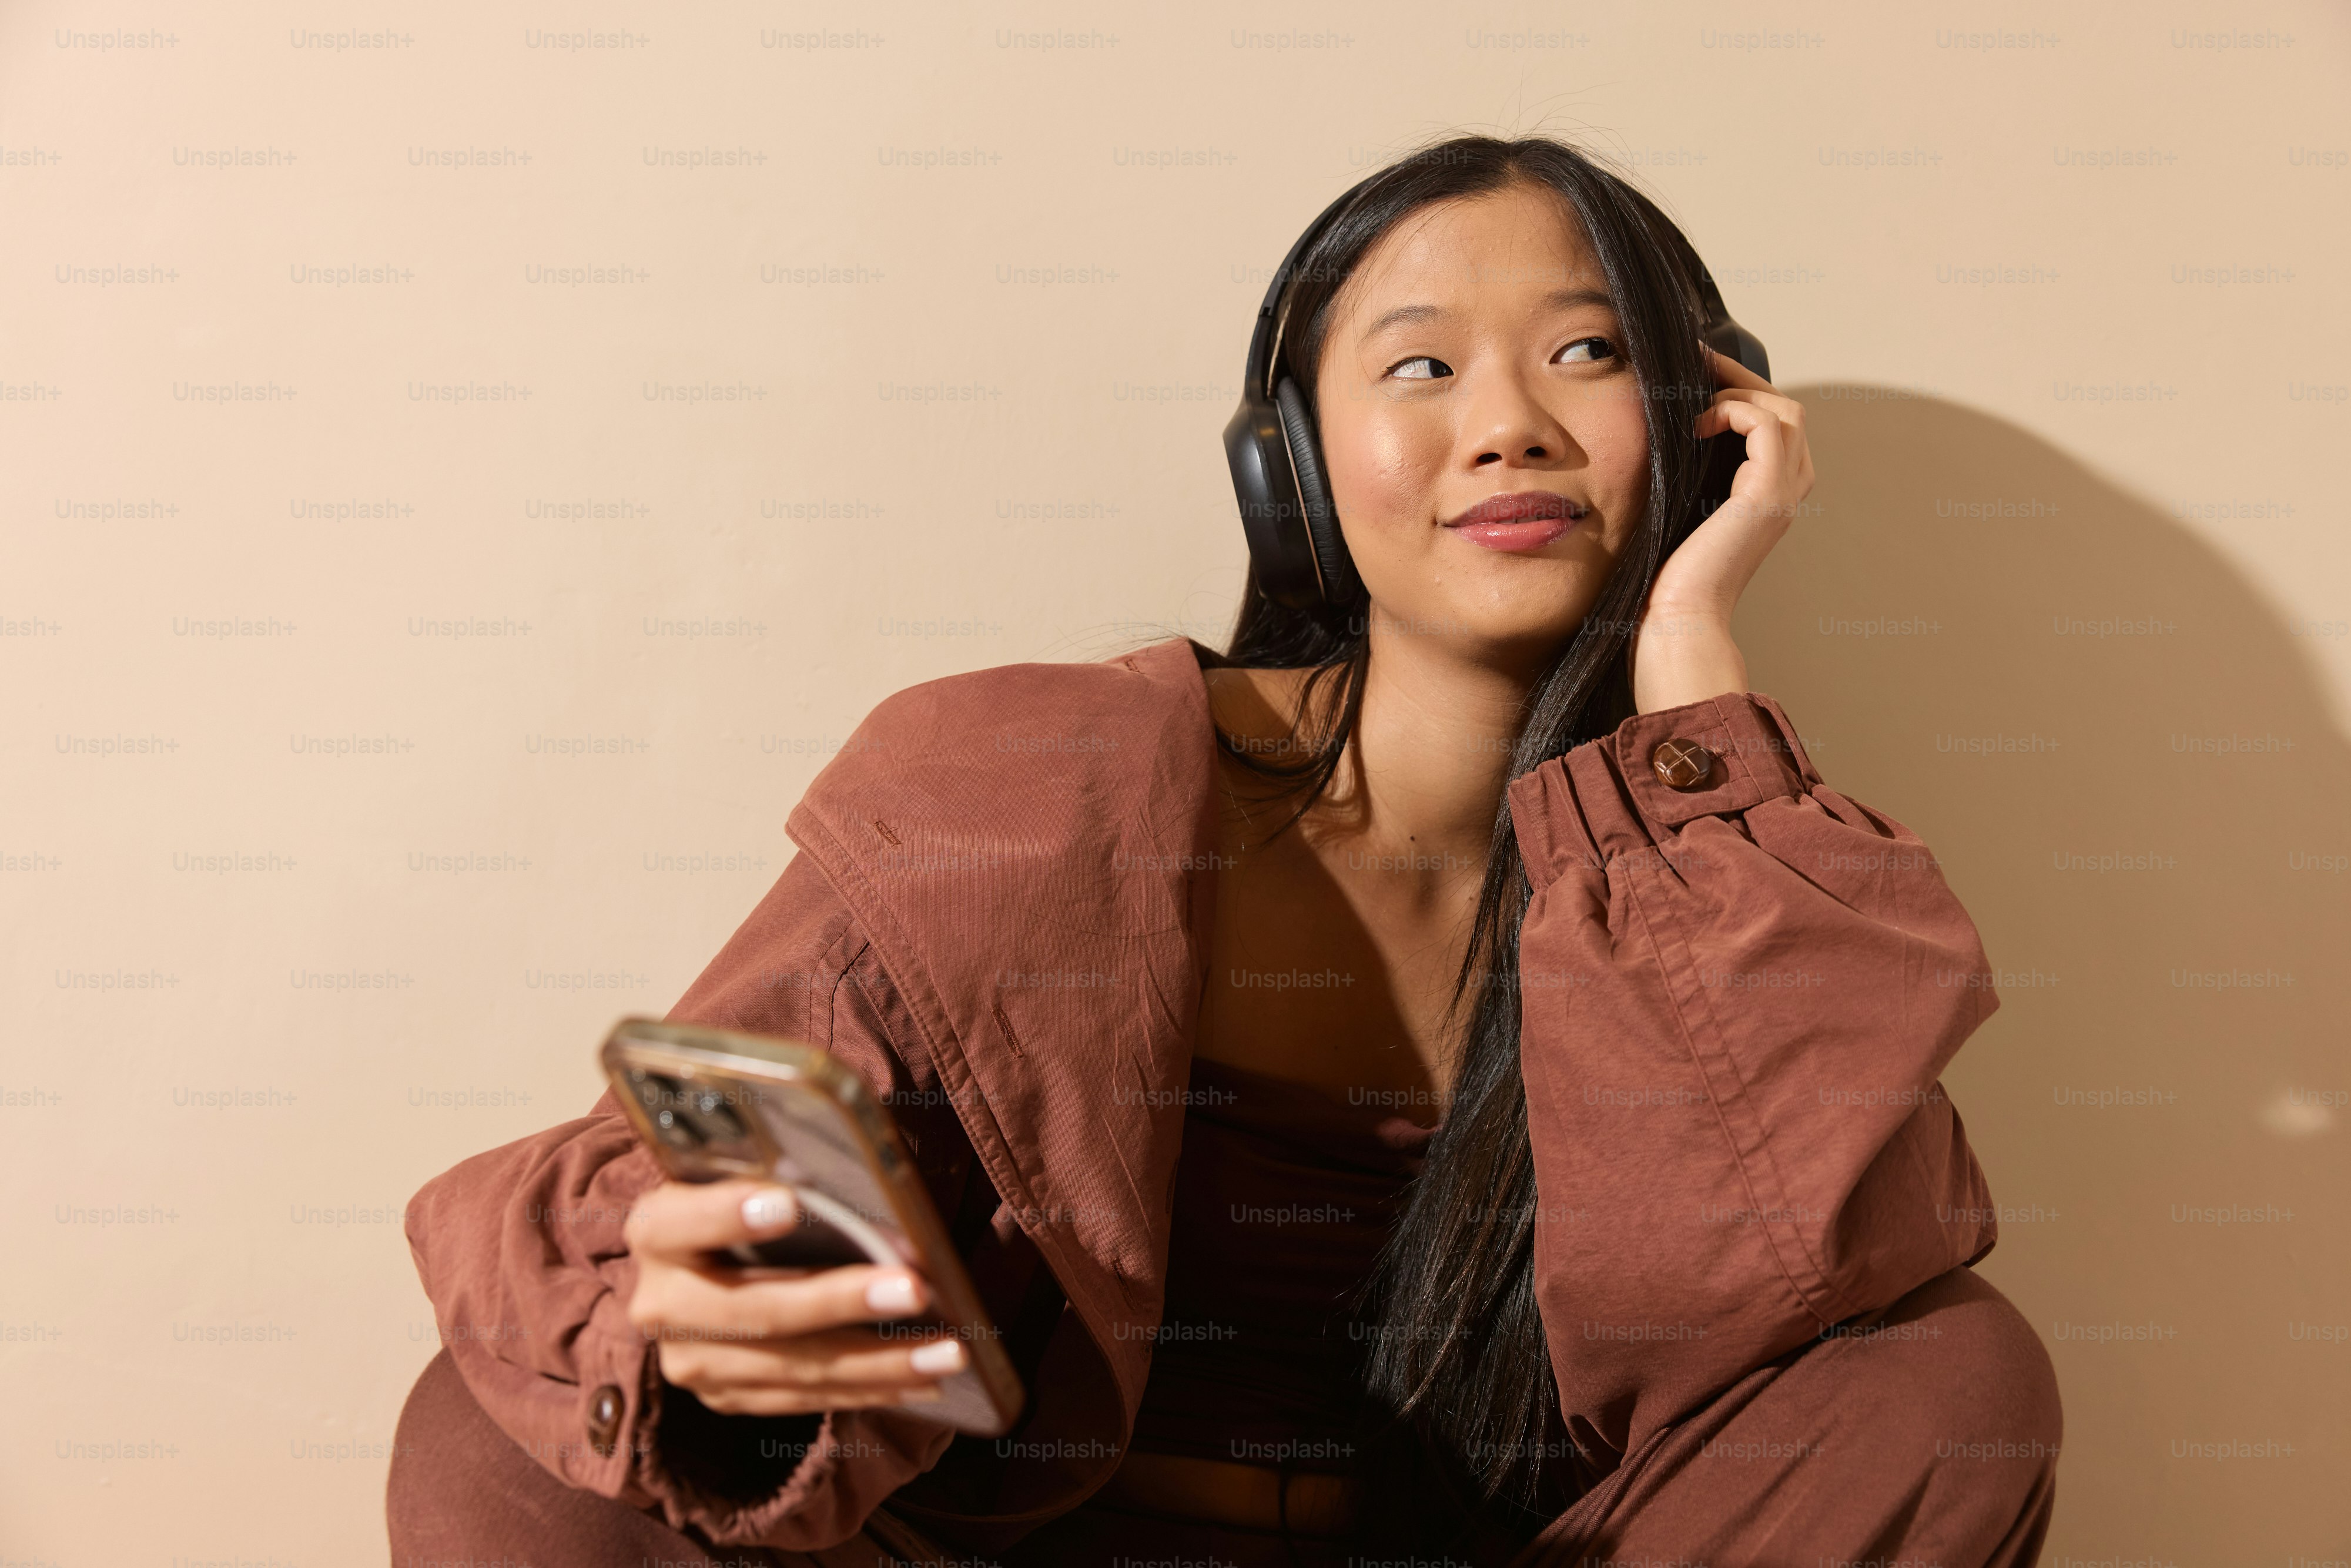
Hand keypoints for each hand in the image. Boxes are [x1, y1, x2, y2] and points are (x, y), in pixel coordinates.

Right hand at [624, 1179, 965, 1415]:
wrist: (700, 1266)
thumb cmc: (749, 1197)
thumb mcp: (749, 1175)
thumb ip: (790, 1173)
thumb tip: (874, 1182)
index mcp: (657, 1228)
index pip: (682, 1220)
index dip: (729, 1213)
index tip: (790, 1202)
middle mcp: (661, 1301)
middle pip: (754, 1309)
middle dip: (842, 1301)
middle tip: (916, 1288)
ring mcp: (690, 1361)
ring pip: (791, 1367)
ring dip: (879, 1362)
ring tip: (949, 1351)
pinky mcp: (724, 1398)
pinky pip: (803, 1400)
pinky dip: (869, 1389)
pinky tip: (924, 1379)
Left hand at [1629, 346, 1813, 713]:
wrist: (1673, 617)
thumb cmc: (1665, 568)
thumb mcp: (1678, 499)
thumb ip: (1688, 462)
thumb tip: (1665, 418)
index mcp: (1771, 489)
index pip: (1770, 418)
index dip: (1735, 387)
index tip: (1689, 370)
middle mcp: (1788, 488)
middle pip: (1782, 406)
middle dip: (1737, 378)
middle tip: (1691, 362)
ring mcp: (1784, 491)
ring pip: (1782, 408)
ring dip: (1735, 389)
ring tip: (1691, 394)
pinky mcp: (1769, 493)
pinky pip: (1766, 423)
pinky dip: (1731, 410)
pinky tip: (1693, 424)